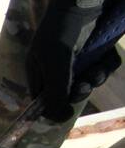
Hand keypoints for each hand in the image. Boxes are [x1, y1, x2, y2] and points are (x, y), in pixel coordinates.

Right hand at [28, 2, 118, 122]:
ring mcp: (80, 57)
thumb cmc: (62, 28)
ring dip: (95, 78)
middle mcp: (58, 65)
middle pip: (69, 91)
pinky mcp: (99, 50)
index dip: (54, 105)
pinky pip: (105, 66)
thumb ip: (56, 92)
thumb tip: (61, 118)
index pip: (43, 97)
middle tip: (84, 86)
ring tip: (97, 71)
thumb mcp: (55, 62)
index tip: (64, 107)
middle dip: (78, 91)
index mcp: (40, 69)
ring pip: (89, 79)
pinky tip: (106, 58)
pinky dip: (108, 65)